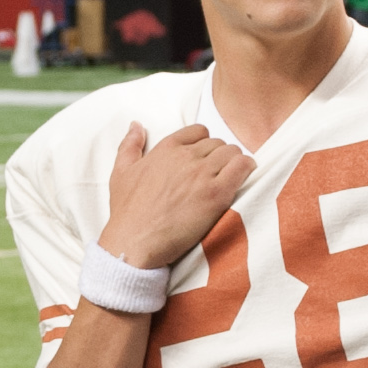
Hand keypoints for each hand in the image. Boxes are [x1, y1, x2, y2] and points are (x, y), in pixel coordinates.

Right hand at [101, 121, 255, 271]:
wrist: (133, 242)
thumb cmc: (127, 213)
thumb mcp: (120, 173)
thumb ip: (129, 145)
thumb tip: (136, 125)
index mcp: (165, 149)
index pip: (198, 131)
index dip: (205, 144)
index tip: (204, 160)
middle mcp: (185, 157)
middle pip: (217, 143)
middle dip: (220, 157)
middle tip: (218, 176)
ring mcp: (202, 174)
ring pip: (232, 152)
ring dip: (234, 164)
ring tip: (231, 180)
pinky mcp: (216, 194)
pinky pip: (242, 167)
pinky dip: (247, 170)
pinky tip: (243, 180)